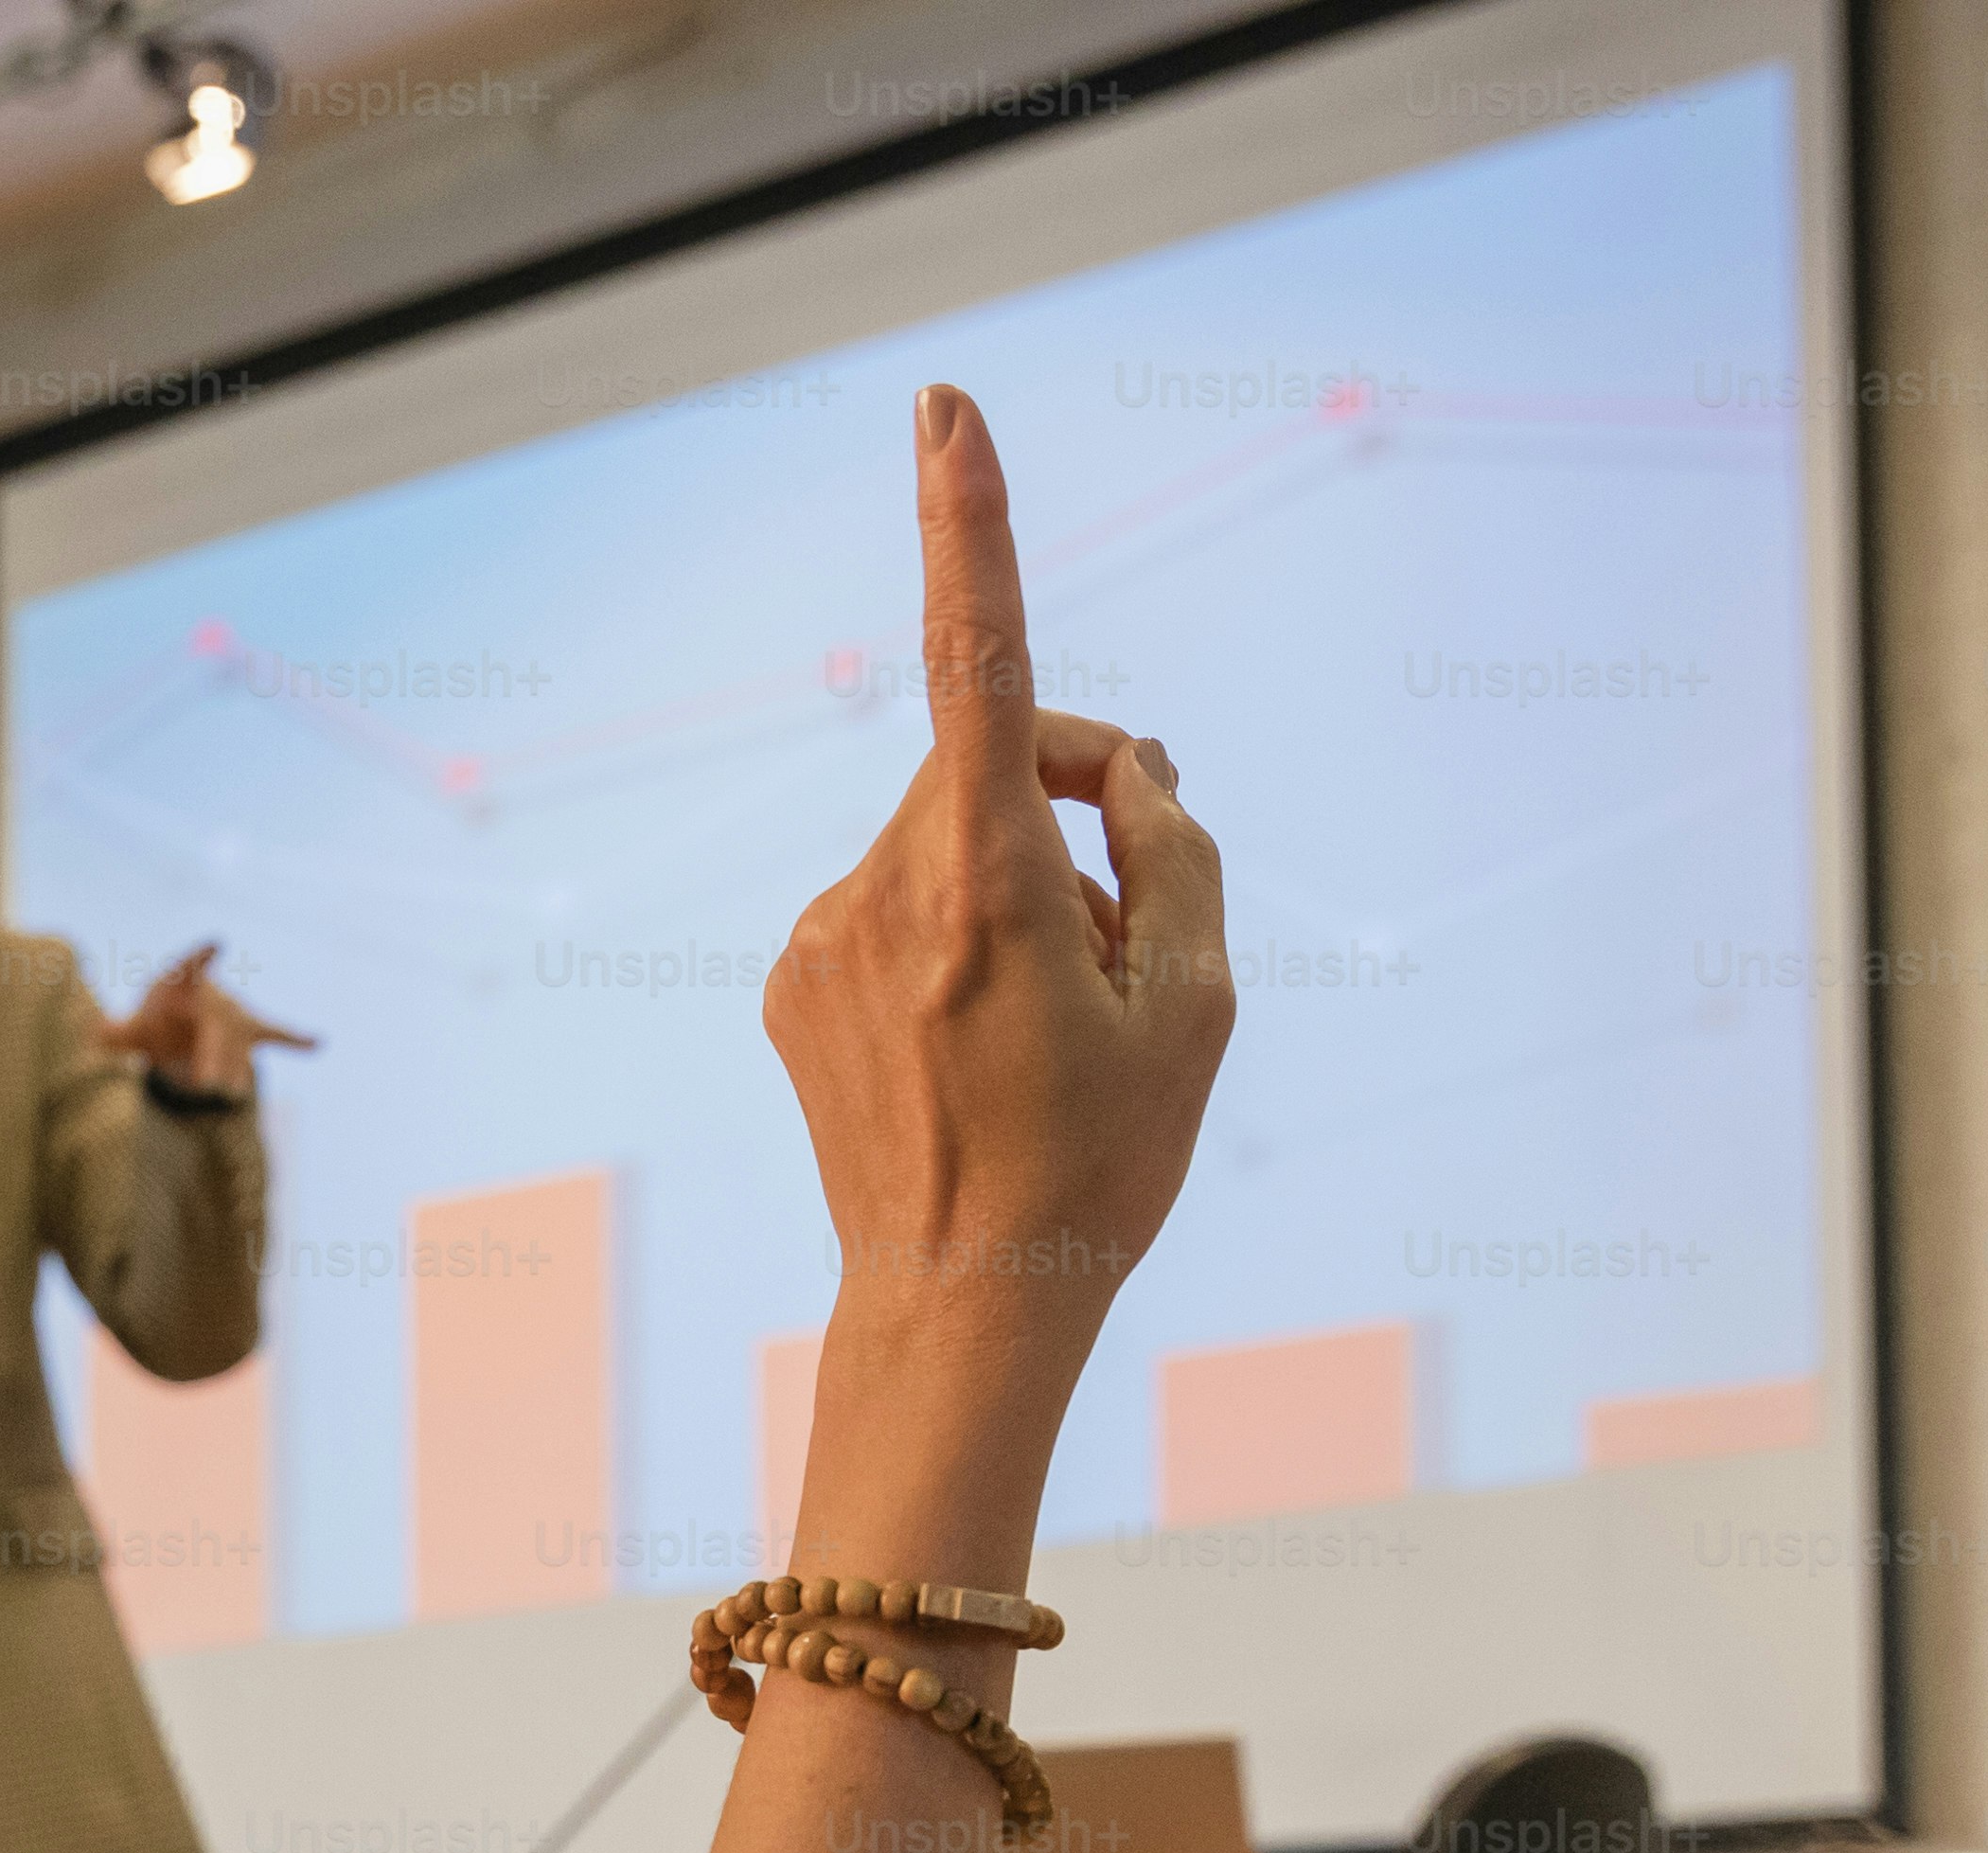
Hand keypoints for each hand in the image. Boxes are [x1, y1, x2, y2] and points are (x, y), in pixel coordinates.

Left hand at [87, 939, 317, 1099]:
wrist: (182, 1020)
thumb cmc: (156, 1020)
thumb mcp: (135, 1028)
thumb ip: (116, 1035)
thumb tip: (88, 1038)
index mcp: (179, 981)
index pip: (189, 966)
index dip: (200, 957)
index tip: (216, 944)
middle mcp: (212, 994)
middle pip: (216, 1024)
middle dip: (213, 1054)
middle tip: (206, 1084)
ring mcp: (234, 1012)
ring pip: (238, 1041)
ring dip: (234, 1067)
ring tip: (227, 1093)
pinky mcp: (252, 1030)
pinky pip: (276, 1033)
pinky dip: (296, 1039)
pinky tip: (317, 1043)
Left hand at [763, 384, 1231, 1381]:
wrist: (960, 1307)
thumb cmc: (1098, 1164)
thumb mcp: (1195, 1002)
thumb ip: (1171, 844)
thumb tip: (1114, 767)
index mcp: (985, 885)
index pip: (983, 665)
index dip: (971, 525)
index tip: (941, 409)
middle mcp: (883, 891)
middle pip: (994, 768)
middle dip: (1072, 810)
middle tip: (1132, 933)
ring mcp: (824, 936)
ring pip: (946, 844)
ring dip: (1014, 888)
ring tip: (1050, 1024)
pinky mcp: (792, 981)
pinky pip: (896, 908)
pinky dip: (954, 939)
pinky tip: (980, 1048)